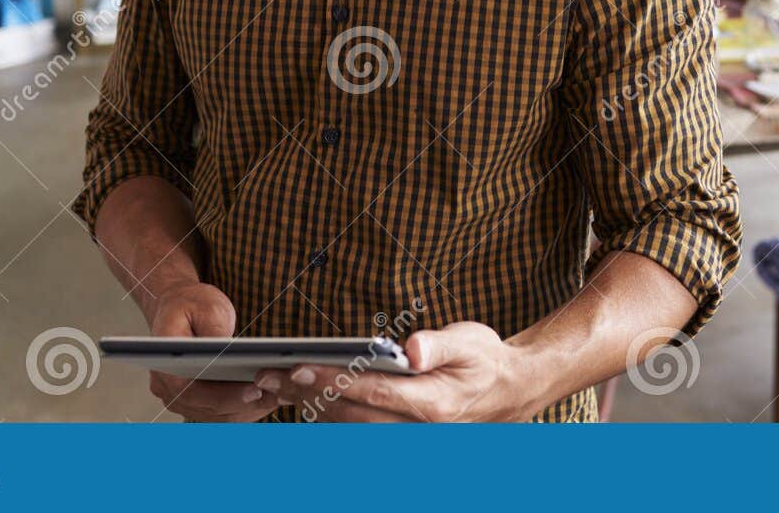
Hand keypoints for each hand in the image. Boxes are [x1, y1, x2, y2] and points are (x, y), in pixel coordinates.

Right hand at [147, 282, 279, 422]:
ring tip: (276, 398)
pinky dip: (243, 409)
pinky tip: (266, 399)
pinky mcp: (195, 399)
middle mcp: (166, 387)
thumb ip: (215, 329)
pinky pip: (219, 412)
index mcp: (164, 363)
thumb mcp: (206, 307)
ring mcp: (179, 397)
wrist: (178, 305)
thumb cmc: (189, 305)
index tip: (254, 390)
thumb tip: (230, 351)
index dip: (224, 395)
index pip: (191, 391)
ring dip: (247, 410)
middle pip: (206, 408)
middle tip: (275, 396)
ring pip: (215, 416)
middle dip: (243, 405)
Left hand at [254, 322, 540, 422]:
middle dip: (306, 394)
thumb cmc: (487, 361)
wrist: (510, 393)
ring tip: (275, 385)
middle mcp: (416, 429)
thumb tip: (413, 348)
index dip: (334, 381)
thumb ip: (439, 344)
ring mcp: (407, 438)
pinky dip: (327, 414)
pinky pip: (357, 429)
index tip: (300, 367)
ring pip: (348, 426)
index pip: (373, 393)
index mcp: (433, 405)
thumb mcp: (471, 341)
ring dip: (309, 406)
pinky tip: (303, 398)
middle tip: (268, 376)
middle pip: (350, 414)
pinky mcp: (399, 436)